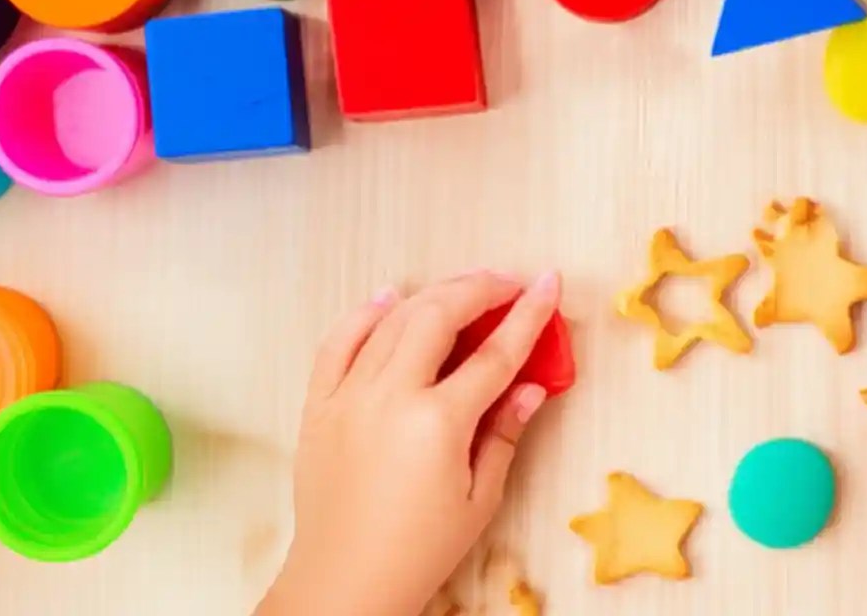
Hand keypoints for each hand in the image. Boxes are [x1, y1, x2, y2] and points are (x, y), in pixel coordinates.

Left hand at [256, 271, 561, 615]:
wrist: (344, 582)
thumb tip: (531, 387)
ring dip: (431, 294)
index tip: (547, 284)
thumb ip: (503, 434)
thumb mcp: (479, 499)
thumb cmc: (418, 551)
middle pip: (439, 316)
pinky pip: (338, 343)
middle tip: (505, 284)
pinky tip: (388, 299)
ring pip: (391, 320)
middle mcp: (389, 398)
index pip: (494, 354)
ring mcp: (348, 397)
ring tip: (462, 288)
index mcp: (437, 424)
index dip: (528, 315)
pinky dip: (364, 315)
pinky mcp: (319, 406)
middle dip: (478, 289)